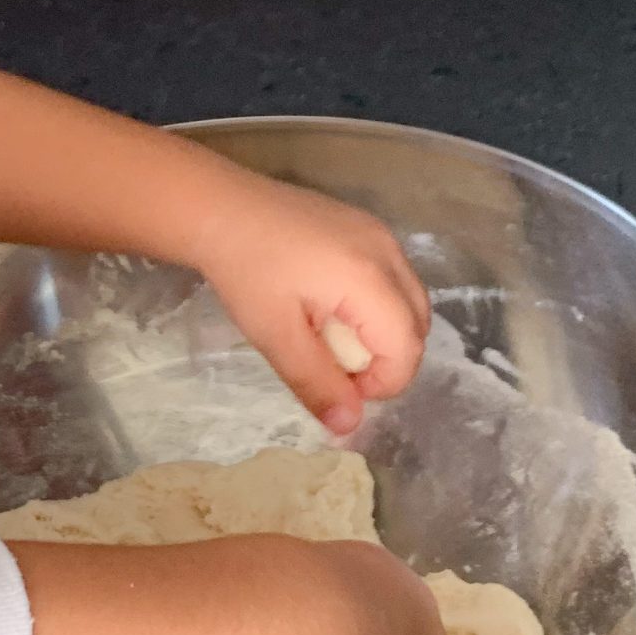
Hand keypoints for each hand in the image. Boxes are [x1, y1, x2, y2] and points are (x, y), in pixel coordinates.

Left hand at [193, 171, 430, 435]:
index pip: (407, 350)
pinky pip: (393, 278)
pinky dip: (377, 306)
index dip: (382, 383)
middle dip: (387, 360)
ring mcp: (381, 234)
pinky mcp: (367, 227)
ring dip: (383, 334)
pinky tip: (332, 307)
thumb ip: (316, 383)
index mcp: (370, 279)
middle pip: (417, 326)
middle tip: (336, 368)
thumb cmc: (245, 271)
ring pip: (410, 302)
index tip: (338, 388)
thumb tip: (349, 428)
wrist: (218, 206)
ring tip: (332, 339)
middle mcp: (388, 251)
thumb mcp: (275, 335)